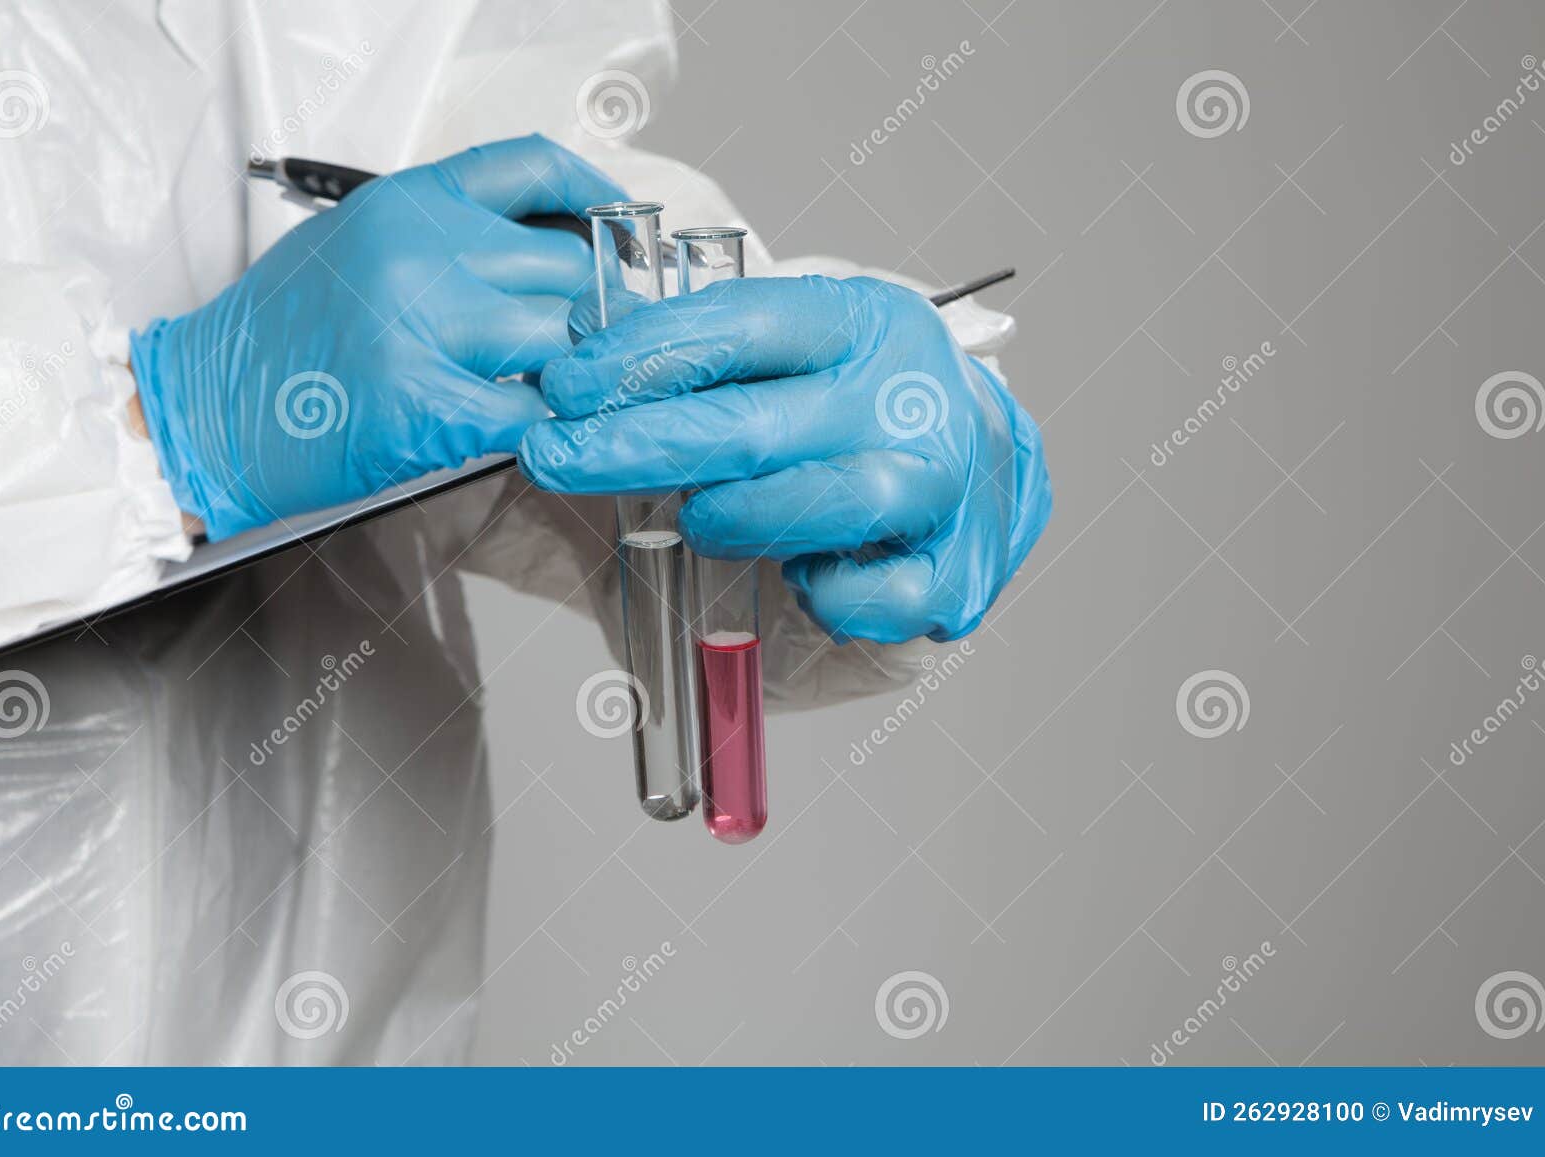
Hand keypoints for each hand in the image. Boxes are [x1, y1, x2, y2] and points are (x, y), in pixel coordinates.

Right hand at [130, 134, 625, 539]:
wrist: (208, 411)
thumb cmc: (284, 338)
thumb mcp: (362, 247)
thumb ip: (451, 242)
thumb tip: (550, 261)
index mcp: (410, 203)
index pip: (533, 167)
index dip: (597, 195)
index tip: (624, 231)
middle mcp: (422, 251)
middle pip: (568, 267)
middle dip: (598, 313)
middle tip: (600, 347)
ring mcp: (422, 324)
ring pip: (564, 340)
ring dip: (576, 375)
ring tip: (559, 395)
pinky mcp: (424, 402)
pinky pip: (532, 414)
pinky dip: (546, 430)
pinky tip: (534, 434)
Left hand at [518, 276, 1051, 642]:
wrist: (990, 462)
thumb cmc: (864, 407)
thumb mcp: (797, 352)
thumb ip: (707, 353)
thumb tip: (582, 348)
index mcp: (866, 324)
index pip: (745, 325)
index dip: (645, 354)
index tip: (565, 383)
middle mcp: (910, 398)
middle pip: (757, 424)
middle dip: (637, 445)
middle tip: (554, 456)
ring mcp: (944, 487)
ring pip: (828, 504)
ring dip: (738, 518)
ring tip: (699, 520)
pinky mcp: (955, 572)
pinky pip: (874, 599)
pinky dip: (827, 595)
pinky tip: (806, 577)